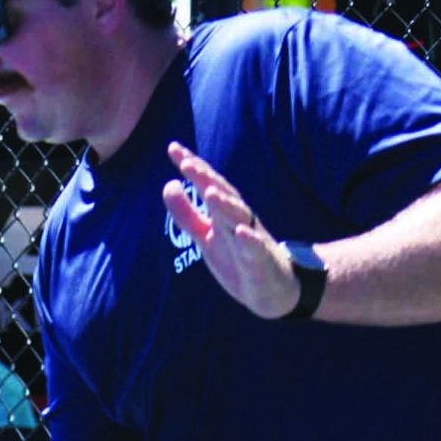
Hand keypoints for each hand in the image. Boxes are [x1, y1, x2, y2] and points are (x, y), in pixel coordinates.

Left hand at [163, 141, 301, 318]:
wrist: (272, 292)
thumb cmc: (237, 258)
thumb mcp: (205, 236)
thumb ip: (186, 214)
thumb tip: (169, 184)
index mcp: (224, 213)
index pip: (208, 184)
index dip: (192, 167)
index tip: (173, 148)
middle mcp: (239, 220)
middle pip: (224, 195)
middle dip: (207, 179)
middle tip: (188, 164)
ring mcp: (252, 239)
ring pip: (240, 218)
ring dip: (226, 205)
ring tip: (210, 193)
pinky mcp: (261, 262)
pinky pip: (256, 249)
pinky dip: (249, 240)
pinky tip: (240, 232)